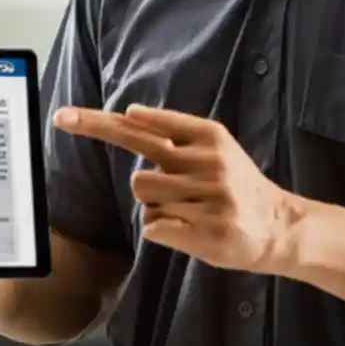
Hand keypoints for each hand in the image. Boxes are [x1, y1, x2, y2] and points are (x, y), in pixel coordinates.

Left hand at [54, 104, 301, 275]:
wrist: (281, 227)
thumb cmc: (238, 185)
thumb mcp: (216, 146)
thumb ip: (176, 131)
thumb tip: (132, 113)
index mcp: (209, 136)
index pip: (145, 126)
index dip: (100, 122)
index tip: (63, 117)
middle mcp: (209, 163)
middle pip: (138, 163)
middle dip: (109, 145)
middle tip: (65, 119)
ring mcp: (208, 199)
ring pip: (145, 197)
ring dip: (156, 205)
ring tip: (187, 208)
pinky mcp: (206, 232)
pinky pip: (154, 227)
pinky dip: (164, 229)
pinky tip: (191, 229)